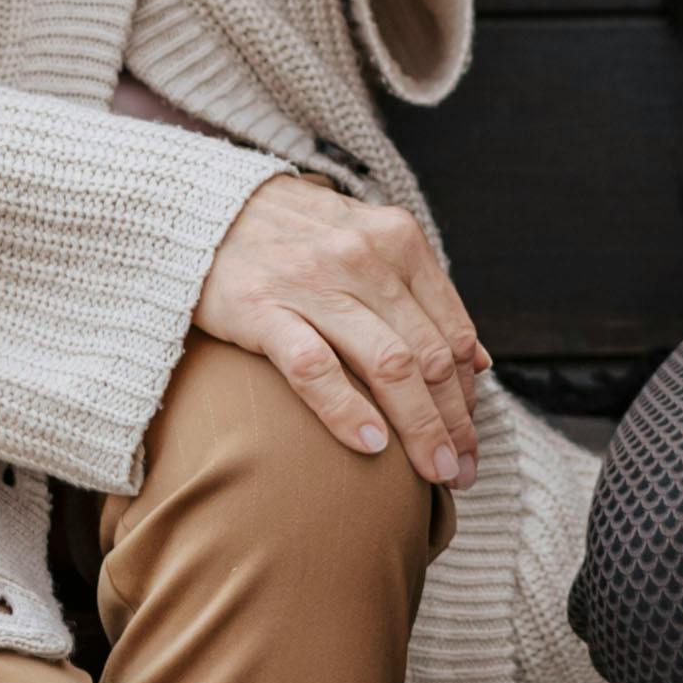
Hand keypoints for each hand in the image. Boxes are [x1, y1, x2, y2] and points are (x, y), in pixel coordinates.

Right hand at [193, 173, 485, 485]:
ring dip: (419, 426)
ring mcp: (313, 282)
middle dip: (454, 422)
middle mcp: (364, 257)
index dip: (469, 394)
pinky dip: (348, 410)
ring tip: (433, 470)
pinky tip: (370, 445)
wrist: (202, 211)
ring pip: (389, 364)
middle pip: (430, 355)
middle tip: (462, 470)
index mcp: (398, 241)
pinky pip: (316, 368)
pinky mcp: (262, 309)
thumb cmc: (294, 239)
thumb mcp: (368, 246)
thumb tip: (480, 361)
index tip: (469, 438)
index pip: (453, 331)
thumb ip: (421, 297)